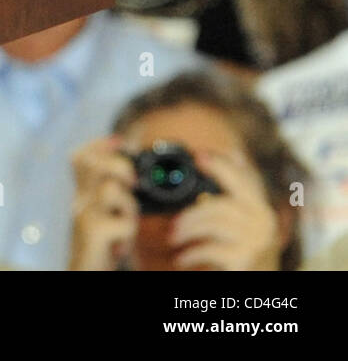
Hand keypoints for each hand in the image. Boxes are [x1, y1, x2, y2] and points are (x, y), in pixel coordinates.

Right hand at [69, 136, 137, 270]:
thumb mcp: (103, 217)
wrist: (85, 275)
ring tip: (127, 221)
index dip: (98, 144)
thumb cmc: (100, 248)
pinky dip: (129, 231)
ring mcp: (83, 216)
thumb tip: (131, 177)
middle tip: (133, 181)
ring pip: (110, 189)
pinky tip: (122, 244)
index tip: (120, 140)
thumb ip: (110, 197)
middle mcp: (78, 201)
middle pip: (91, 163)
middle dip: (117, 164)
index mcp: (82, 195)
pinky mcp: (93, 233)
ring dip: (128, 205)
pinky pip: (121, 222)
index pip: (80, 157)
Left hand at [168, 150, 284, 270]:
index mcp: (260, 208)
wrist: (258, 282)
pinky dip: (192, 253)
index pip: (242, 180)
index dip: (221, 166)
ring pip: (213, 224)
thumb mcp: (242, 221)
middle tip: (173, 222)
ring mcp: (256, 241)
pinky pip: (211, 249)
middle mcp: (263, 222)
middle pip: (220, 205)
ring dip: (188, 230)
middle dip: (192, 212)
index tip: (199, 155)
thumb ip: (236, 193)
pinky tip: (181, 258)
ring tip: (173, 238)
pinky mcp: (245, 259)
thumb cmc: (242, 247)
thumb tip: (237, 154)